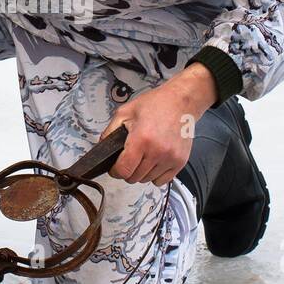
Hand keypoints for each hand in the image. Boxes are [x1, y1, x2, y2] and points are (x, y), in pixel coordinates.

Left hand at [99, 64, 217, 187]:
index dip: (115, 171)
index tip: (115, 167)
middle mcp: (157, 151)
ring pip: (147, 180)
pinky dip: (155, 175)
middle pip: (134, 177)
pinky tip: (154, 162)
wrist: (181, 102)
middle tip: (129, 158)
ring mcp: (170, 158)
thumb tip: (102, 148)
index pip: (123, 170)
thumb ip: (110, 131)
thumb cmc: (156, 104)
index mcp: (141, 139)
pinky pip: (162, 181)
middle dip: (128, 170)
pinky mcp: (180, 162)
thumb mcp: (125, 112)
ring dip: (142, 172)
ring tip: (143, 156)